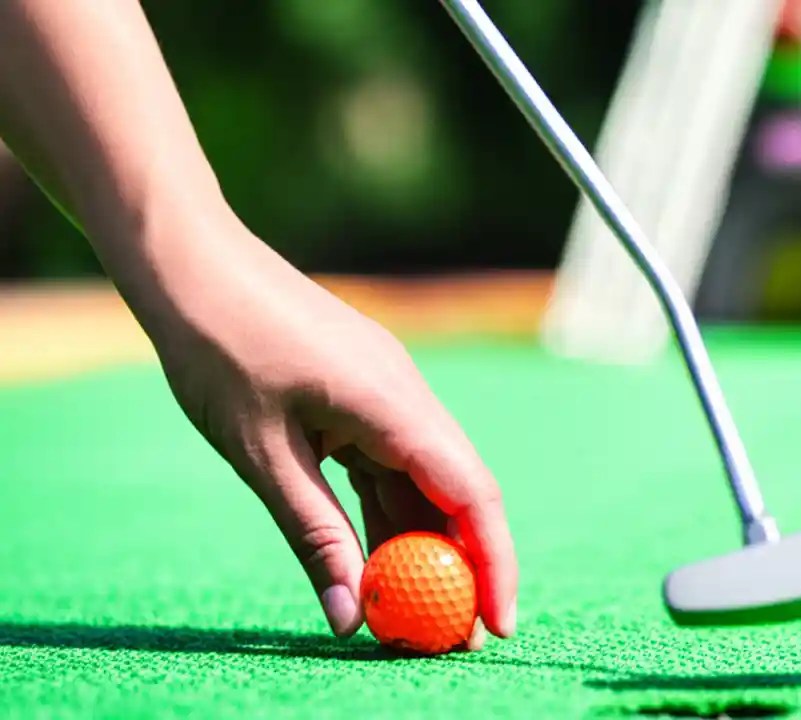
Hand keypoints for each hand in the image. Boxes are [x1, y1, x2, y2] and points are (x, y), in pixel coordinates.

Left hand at [145, 220, 516, 642]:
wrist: (191, 260)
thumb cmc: (219, 348)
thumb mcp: (262, 455)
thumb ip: (314, 534)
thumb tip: (348, 616)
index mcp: (394, 406)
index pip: (473, 495)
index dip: (494, 564)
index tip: (496, 627)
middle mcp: (406, 397)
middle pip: (459, 492)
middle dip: (462, 566)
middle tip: (449, 635)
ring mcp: (387, 392)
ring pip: (424, 480)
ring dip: (420, 542)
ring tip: (406, 609)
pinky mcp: (364, 392)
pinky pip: (393, 462)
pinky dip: (388, 510)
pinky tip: (373, 554)